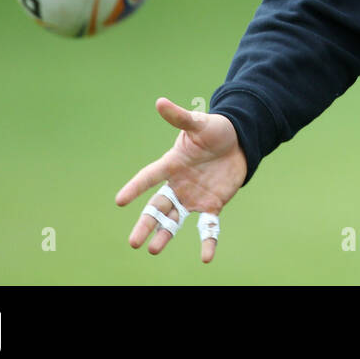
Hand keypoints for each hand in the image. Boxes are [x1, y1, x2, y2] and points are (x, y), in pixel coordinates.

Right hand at [116, 97, 246, 262]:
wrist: (239, 141)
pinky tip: (206, 257)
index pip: (149, 177)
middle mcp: (178, 185)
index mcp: (172, 165)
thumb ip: (180, 117)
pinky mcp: (212, 205)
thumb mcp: (198, 123)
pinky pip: (207, 227)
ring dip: (165, 235)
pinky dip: (207, 241)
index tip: (119, 200)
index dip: (135, 188)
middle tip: (134, 242)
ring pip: (174, 221)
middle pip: (157, 208)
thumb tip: (160, 101)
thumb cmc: (215, 129)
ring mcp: (193, 197)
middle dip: (145, 224)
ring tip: (153, 250)